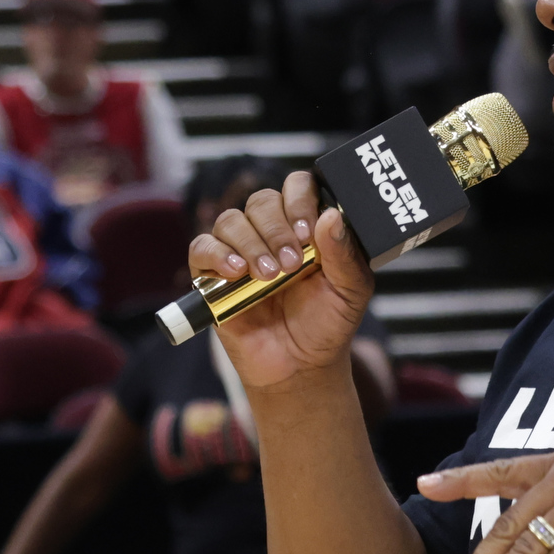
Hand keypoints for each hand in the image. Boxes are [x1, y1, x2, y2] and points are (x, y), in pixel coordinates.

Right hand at [190, 170, 373, 391]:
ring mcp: (240, 251)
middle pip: (262, 201)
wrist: (302, 366)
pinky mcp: (213, 275)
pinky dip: (217, 254)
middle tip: (290, 264)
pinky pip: (202, 247)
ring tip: (268, 275)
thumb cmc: (327, 324)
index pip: (297, 187)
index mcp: (305, 226)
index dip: (300, 200)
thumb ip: (345, 253)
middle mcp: (270, 232)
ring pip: (231, 220)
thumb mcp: (351, 290)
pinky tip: (237, 273)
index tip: (309, 231)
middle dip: (276, 229)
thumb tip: (331, 215)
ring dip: (250, 244)